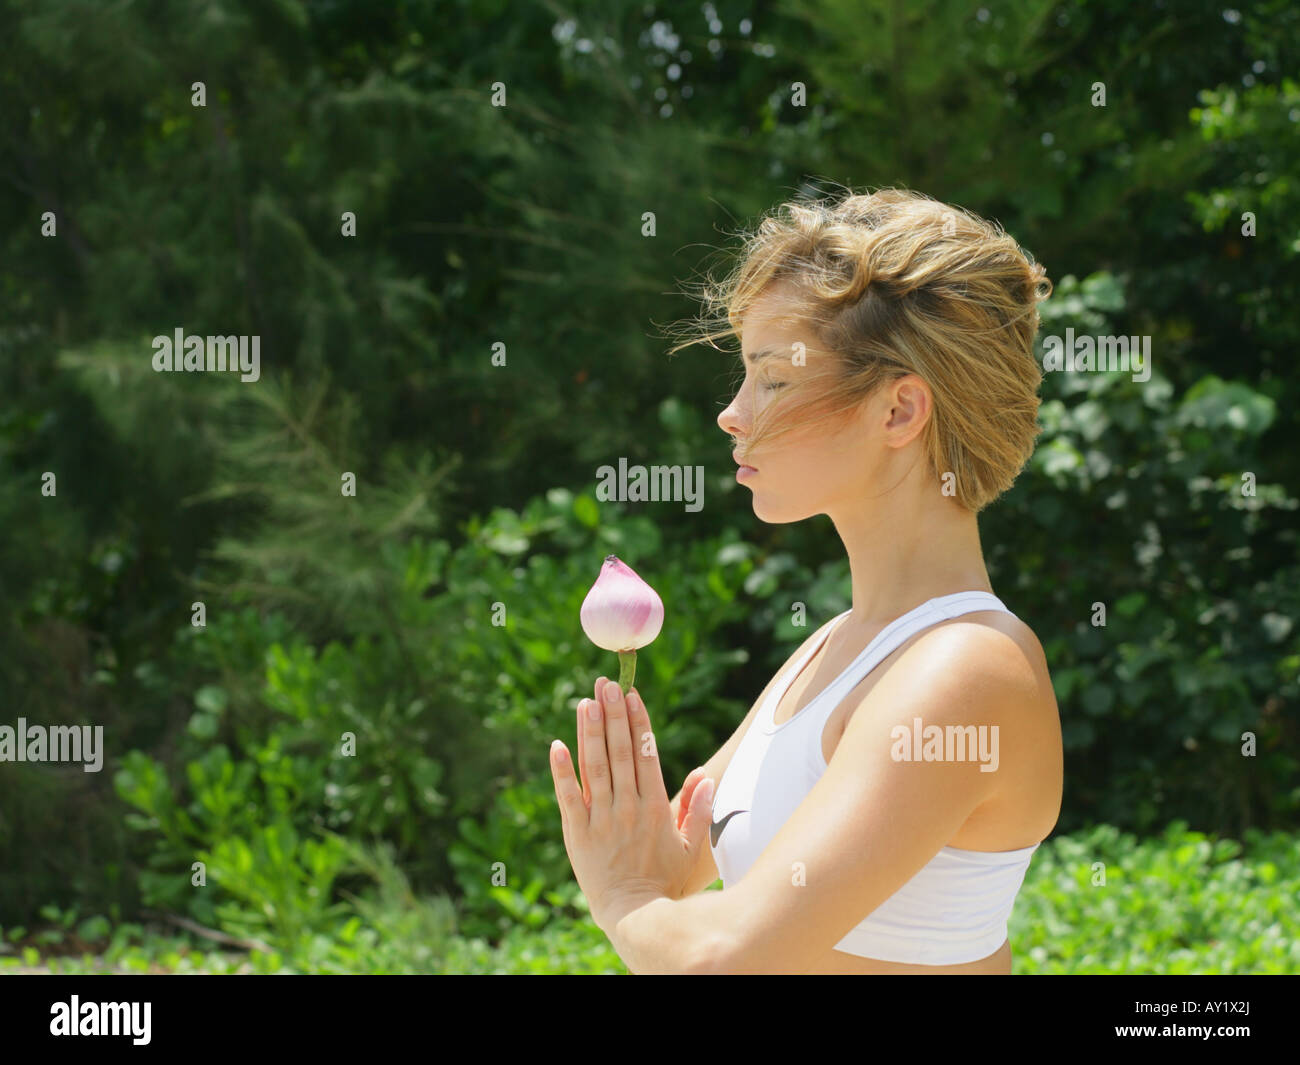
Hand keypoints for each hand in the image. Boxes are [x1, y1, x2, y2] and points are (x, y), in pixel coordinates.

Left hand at [549, 676, 714, 931]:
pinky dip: (561, 771)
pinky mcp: (577, 833)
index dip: (638, 722)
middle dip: (613, 715)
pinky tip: (556, 745)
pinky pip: (568, 797)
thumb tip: (704, 776)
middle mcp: (627, 807)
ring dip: (589, 733)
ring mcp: (601, 819)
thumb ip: (698, 810)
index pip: (644, 754)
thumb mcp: (691, 848)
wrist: (634, 915)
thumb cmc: (665, 881)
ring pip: (594, 767)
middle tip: (606, 684)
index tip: (632, 694)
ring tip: (586, 702)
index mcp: (654, 806)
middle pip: (619, 752)